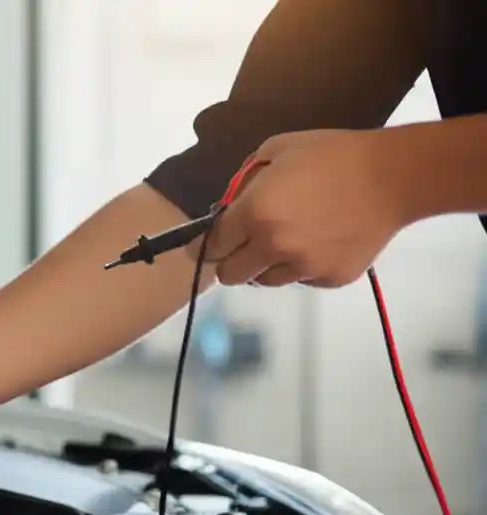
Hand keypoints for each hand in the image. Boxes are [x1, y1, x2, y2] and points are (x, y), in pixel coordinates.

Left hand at [202, 128, 414, 287]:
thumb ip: (244, 180)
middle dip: (231, 261)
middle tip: (245, 245)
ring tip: (289, 239)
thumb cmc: (332, 155)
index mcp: (254, 213)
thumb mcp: (277, 150)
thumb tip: (227, 206)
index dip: (205, 246)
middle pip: (230, 275)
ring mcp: (303, 267)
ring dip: (266, 265)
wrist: (393, 177)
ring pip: (264, 281)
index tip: (206, 245)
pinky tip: (319, 242)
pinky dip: (301, 268)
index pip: (211, 246)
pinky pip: (300, 280)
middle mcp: (273, 246)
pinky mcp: (329, 279)